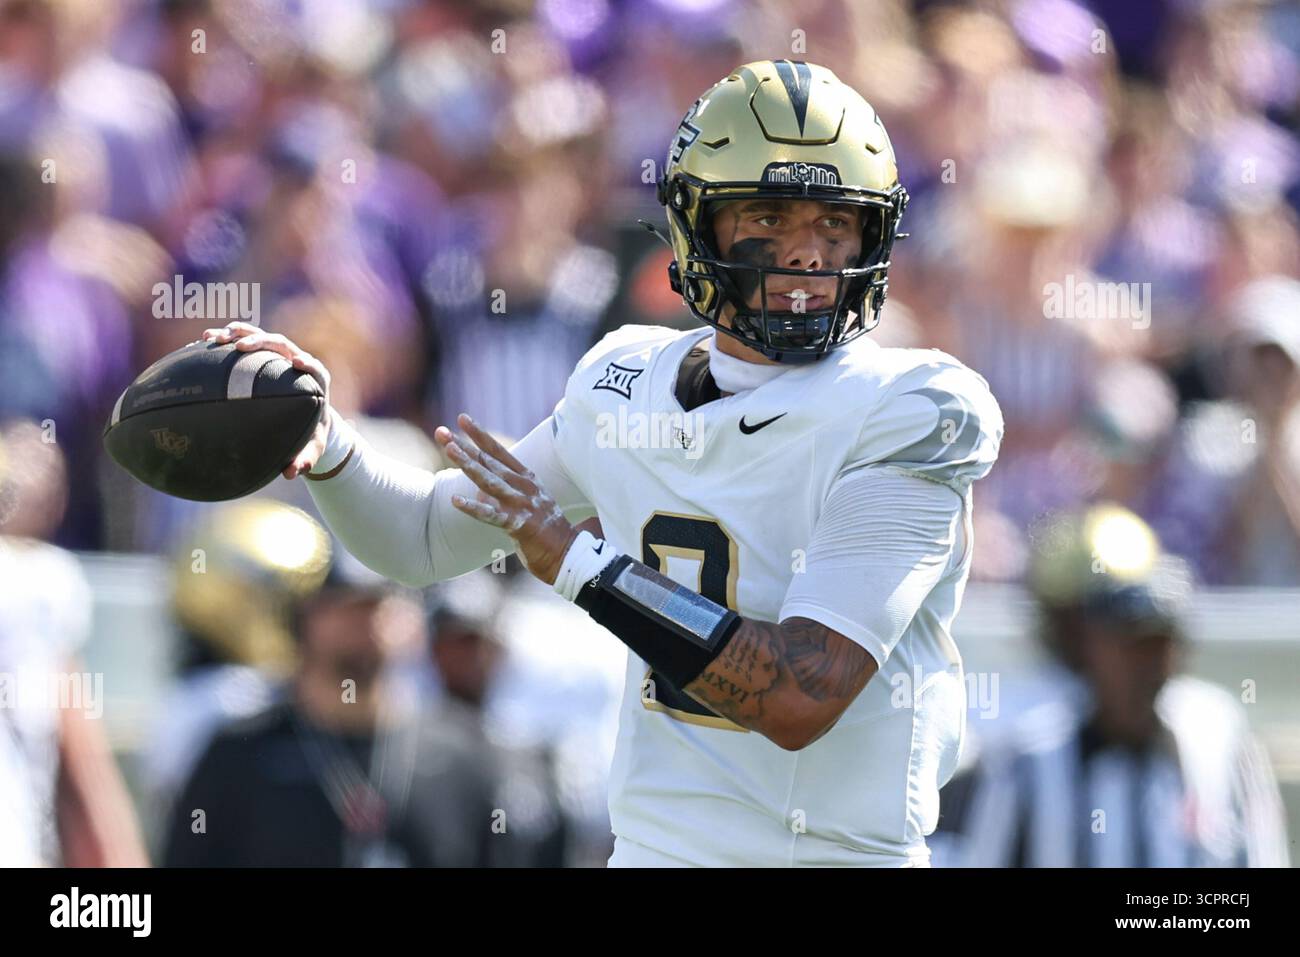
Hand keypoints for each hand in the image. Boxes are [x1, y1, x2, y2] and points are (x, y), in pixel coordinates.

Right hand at [201, 322, 331, 478]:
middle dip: (262, 342)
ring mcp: (280, 355)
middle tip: (240, 347)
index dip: (308, 363)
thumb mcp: (312, 448)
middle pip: (282, 344)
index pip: (315, 367)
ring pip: (261, 337)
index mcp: (316, 381)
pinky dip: (228, 339)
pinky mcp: (264, 355)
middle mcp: (297, 362)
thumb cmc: (311, 432)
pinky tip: (205, 339)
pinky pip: (246, 341)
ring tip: (216, 336)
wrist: (307, 416)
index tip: (297, 363)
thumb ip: (306, 460)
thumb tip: (291, 474)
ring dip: (239, 334)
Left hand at [435, 413, 578, 584]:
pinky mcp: (518, 525)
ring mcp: (521, 505)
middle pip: (489, 462)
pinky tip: (455, 501)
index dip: (480, 435)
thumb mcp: (529, 504)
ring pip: (489, 481)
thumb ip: (505, 493)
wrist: (568, 555)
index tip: (462, 419)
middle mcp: (524, 487)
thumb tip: (478, 490)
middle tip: (442, 431)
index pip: (499, 451)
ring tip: (449, 450)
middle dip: (465, 445)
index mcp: (527, 479)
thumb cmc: (547, 531)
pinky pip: (491, 515)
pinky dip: (473, 508)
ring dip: (468, 464)